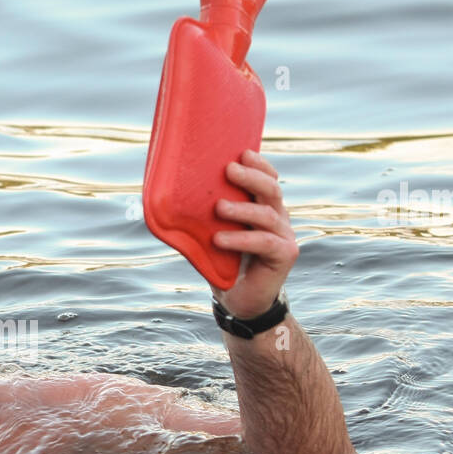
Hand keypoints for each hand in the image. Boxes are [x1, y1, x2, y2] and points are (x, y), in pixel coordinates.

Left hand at [209, 150, 297, 318]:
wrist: (240, 301)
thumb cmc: (224, 264)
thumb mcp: (214, 233)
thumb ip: (206, 216)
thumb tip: (168, 195)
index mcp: (265, 208)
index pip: (269, 179)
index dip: (259, 165)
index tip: (243, 152)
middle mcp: (279, 218)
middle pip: (271, 190)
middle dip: (250, 177)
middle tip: (228, 169)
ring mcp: (284, 236)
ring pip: (266, 215)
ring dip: (241, 209)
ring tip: (218, 207)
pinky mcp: (284, 255)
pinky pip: (264, 242)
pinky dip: (240, 239)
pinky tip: (219, 239)